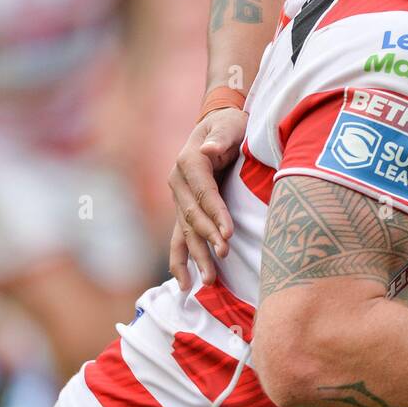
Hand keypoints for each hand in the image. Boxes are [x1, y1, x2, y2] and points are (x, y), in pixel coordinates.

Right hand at [167, 106, 246, 288]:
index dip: (216, 215)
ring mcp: (179, 198)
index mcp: (189, 162)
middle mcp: (178, 182)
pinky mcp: (184, 208)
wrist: (218, 124)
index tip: (229, 235)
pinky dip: (180, 260)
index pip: (204, 194)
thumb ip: (221, 137)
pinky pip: (179, 237)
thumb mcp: (229, 124)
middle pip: (193, 216)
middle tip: (224, 256)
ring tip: (209, 281)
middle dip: (208, 238)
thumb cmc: (229, 125)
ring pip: (185, 231)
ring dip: (196, 256)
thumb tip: (207, 150)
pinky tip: (185, 282)